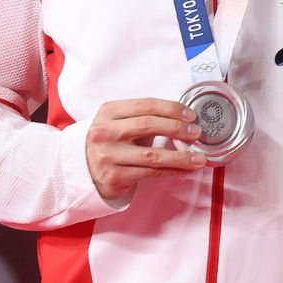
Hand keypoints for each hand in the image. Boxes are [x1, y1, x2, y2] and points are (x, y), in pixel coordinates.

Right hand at [85, 98, 211, 203]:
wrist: (82, 169)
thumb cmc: (110, 143)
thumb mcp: (119, 123)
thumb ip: (144, 118)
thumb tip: (185, 120)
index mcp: (108, 112)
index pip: (146, 105)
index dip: (172, 109)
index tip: (190, 115)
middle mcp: (105, 132)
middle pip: (149, 125)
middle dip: (178, 129)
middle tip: (197, 133)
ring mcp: (108, 156)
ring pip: (152, 155)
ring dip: (181, 157)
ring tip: (199, 158)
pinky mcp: (114, 177)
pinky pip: (150, 173)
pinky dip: (172, 171)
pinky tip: (185, 170)